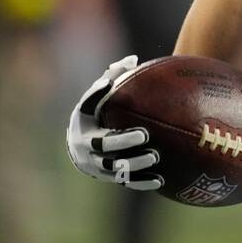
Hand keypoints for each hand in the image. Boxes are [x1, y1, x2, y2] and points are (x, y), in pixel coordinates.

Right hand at [66, 55, 161, 191]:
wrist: (80, 143)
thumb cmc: (96, 112)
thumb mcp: (97, 95)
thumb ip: (113, 77)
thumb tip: (133, 60)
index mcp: (84, 128)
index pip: (94, 124)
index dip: (113, 125)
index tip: (139, 126)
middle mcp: (87, 149)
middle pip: (105, 149)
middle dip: (125, 144)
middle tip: (146, 137)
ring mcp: (98, 166)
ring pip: (115, 169)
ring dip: (135, 165)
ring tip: (155, 158)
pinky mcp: (109, 177)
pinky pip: (126, 182)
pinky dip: (141, 182)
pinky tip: (160, 181)